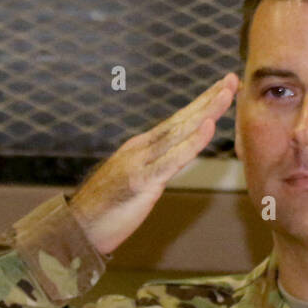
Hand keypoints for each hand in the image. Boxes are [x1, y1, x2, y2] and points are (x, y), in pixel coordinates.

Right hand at [68, 72, 238, 255]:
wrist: (75, 228)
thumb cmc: (102, 211)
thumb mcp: (131, 183)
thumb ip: (150, 170)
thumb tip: (169, 164)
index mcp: (140, 149)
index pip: (176, 123)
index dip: (200, 105)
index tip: (222, 89)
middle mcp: (141, 149)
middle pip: (180, 120)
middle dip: (208, 99)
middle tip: (232, 79)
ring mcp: (140, 163)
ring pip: (179, 133)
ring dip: (205, 112)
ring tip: (226, 93)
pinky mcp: (141, 182)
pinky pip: (172, 159)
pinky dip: (192, 142)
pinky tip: (208, 127)